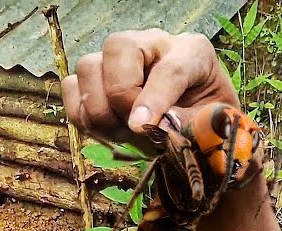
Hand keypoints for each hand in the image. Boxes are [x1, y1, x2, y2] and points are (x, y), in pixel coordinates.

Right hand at [60, 29, 239, 150]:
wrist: (195, 125)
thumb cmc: (204, 122)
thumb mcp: (210, 125)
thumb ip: (189, 126)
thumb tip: (152, 127)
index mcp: (191, 52)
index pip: (168, 69)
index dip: (153, 100)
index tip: (139, 127)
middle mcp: (151, 45)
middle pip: (116, 49)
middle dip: (121, 97)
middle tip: (134, 129)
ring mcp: (119, 59)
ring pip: (88, 67)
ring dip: (99, 110)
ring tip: (122, 133)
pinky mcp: (97, 77)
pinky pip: (71, 88)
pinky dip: (82, 115)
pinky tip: (106, 131)